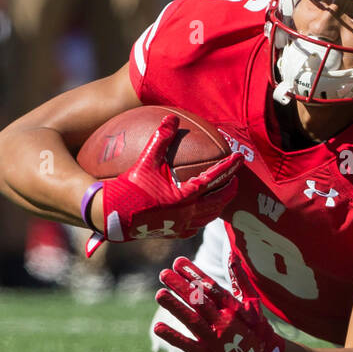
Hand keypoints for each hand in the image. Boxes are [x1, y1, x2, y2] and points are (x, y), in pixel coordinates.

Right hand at [89, 114, 241, 255]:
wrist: (111, 216)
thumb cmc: (128, 188)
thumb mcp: (145, 161)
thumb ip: (160, 139)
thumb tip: (171, 117)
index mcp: (186, 197)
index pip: (215, 178)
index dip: (229, 167)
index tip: (241, 157)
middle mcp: (188, 214)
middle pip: (219, 201)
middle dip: (230, 189)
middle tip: (235, 178)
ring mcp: (182, 227)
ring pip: (210, 216)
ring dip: (219, 204)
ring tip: (223, 194)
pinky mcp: (173, 234)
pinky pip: (196, 227)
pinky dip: (204, 217)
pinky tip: (202, 213)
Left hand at [153, 255, 285, 351]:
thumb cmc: (256, 327)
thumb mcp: (252, 303)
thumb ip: (240, 281)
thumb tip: (232, 257)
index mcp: (233, 307)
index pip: (211, 287)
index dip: (194, 274)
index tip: (178, 262)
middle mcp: (223, 321)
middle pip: (199, 301)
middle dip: (180, 287)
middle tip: (164, 273)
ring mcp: (214, 339)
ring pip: (192, 320)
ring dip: (175, 307)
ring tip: (159, 294)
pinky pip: (188, 346)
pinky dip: (174, 337)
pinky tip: (158, 328)